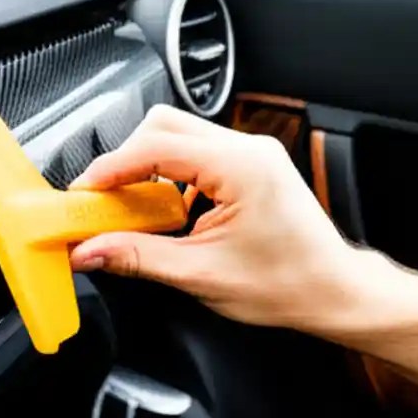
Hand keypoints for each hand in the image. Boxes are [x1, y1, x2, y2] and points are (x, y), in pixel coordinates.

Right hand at [69, 105, 369, 331]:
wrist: (334, 292)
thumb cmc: (288, 284)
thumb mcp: (200, 275)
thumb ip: (137, 257)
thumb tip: (91, 251)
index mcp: (240, 166)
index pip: (156, 146)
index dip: (111, 167)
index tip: (84, 193)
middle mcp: (248, 148)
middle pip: (163, 126)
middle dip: (125, 160)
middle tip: (103, 199)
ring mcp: (251, 153)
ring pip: (179, 135)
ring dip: (148, 166)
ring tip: (133, 209)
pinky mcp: (251, 165)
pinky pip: (197, 153)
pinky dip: (170, 175)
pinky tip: (166, 211)